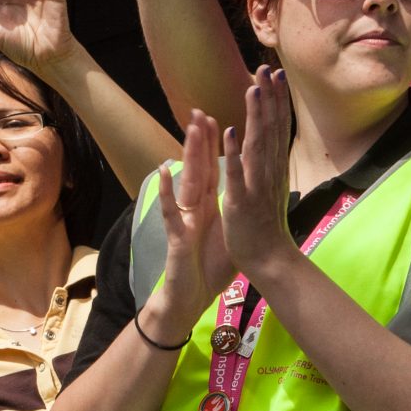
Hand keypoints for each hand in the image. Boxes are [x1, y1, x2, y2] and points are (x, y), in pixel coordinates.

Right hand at [144, 111, 231, 342]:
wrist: (191, 299)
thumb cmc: (209, 269)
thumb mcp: (227, 236)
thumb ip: (231, 214)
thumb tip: (246, 199)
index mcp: (209, 208)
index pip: (213, 171)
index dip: (214, 147)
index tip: (216, 119)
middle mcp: (195, 209)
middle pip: (198, 169)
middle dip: (199, 142)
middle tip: (199, 111)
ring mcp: (184, 220)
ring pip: (186, 182)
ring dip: (188, 155)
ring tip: (190, 129)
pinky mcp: (177, 237)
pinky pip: (171, 211)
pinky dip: (167, 192)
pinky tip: (164, 171)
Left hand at [217, 65, 293, 279]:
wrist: (269, 260)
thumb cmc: (267, 226)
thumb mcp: (271, 188)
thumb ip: (271, 165)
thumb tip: (273, 145)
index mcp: (274, 169)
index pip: (277, 127)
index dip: (276, 99)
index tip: (276, 73)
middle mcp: (269, 173)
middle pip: (271, 129)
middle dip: (269, 98)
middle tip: (268, 68)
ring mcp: (256, 186)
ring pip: (257, 146)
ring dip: (256, 117)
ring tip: (253, 89)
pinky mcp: (241, 202)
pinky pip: (237, 175)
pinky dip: (235, 153)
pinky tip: (230, 131)